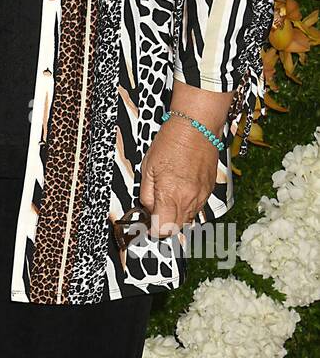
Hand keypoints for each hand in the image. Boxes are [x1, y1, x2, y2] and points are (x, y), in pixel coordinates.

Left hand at [139, 115, 220, 236]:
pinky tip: (180, 190)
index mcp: (171, 195)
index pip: (163, 229)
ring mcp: (202, 195)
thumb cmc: (171, 142)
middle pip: (177, 228)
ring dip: (176, 215)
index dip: (153, 230)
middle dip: (165, 225)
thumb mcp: (148, 168)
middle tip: (155, 214)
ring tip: (168, 198)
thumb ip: (147, 194)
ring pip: (188, 219)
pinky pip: (198, 206)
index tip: (148, 224)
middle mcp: (190, 199)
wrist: (196, 126)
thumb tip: (148, 208)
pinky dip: (187, 204)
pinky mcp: (210, 189)